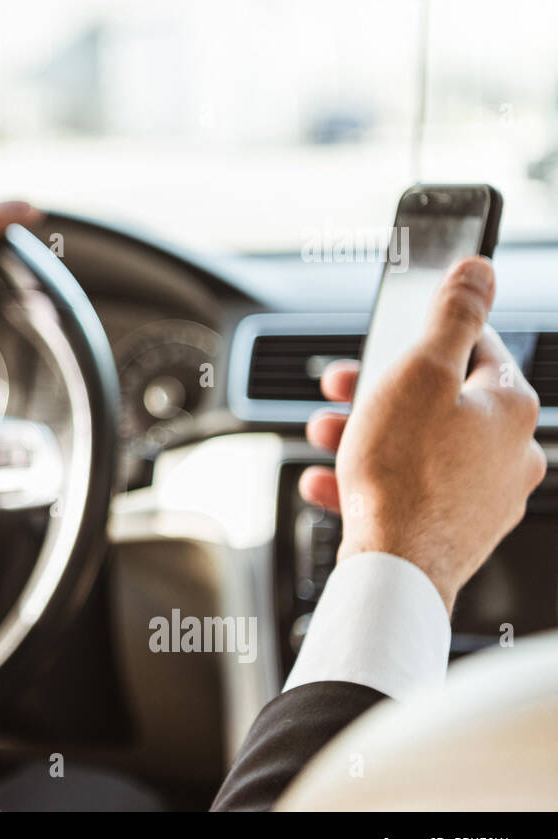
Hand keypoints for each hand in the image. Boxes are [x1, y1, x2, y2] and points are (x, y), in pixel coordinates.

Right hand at [299, 257, 545, 612]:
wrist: (395, 569)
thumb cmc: (404, 474)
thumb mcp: (418, 373)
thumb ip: (451, 315)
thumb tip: (480, 270)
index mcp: (511, 406)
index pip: (475, 347)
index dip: (421, 338)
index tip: (388, 341)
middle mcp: (511, 452)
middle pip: (440, 400)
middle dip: (380, 391)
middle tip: (343, 390)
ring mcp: (486, 497)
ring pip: (420, 447)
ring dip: (366, 435)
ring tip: (327, 437)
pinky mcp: (458, 531)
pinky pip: (409, 491)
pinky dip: (370, 481)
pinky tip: (333, 481)